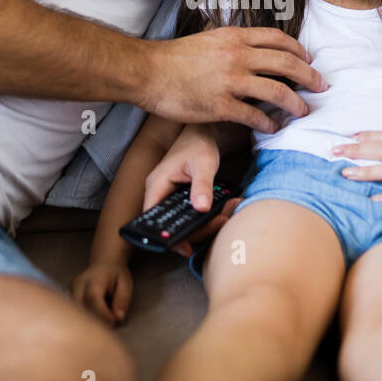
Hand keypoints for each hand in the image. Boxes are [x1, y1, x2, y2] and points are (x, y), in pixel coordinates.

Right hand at [72, 261, 133, 325]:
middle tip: (111, 321)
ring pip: (77, 313)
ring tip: (104, 317)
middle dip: (97, 320)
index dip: (103, 314)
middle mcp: (79, 284)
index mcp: (94, 278)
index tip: (114, 321)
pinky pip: (76, 312)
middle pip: (82, 308)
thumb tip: (117, 318)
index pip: (92, 298)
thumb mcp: (126, 284)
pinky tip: (96, 316)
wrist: (104, 265)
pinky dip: (86, 318)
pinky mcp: (70, 297)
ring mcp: (71, 291)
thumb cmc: (116, 275)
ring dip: (91, 320)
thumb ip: (122, 300)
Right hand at [140, 27, 326, 131]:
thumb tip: (252, 49)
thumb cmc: (175, 58)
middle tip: (321, 87)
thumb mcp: (209, 39)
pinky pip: (254, 116)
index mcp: (235, 38)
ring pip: (277, 91)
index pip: (278, 40)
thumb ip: (233, 43)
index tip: (309, 60)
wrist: (148, 72)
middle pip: (287, 64)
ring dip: (296, 103)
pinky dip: (269, 123)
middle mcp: (237, 56)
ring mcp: (230, 81)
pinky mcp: (221, 106)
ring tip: (303, 111)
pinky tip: (274, 128)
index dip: (299, 50)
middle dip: (309, 77)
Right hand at [143, 123, 243, 256]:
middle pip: (173, 225)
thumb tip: (201, 208)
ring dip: (207, 223)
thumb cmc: (199, 143)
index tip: (186, 248)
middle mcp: (160, 193)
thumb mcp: (204, 163)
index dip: (166, 238)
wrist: (204, 132)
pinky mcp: (182, 198)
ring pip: (185, 221)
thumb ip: (202, 185)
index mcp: (157, 185)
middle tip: (221, 222)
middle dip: (198, 229)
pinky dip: (209, 215)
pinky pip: (192, 214)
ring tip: (228, 212)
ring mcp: (171, 196)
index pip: (153, 220)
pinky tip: (226, 208)